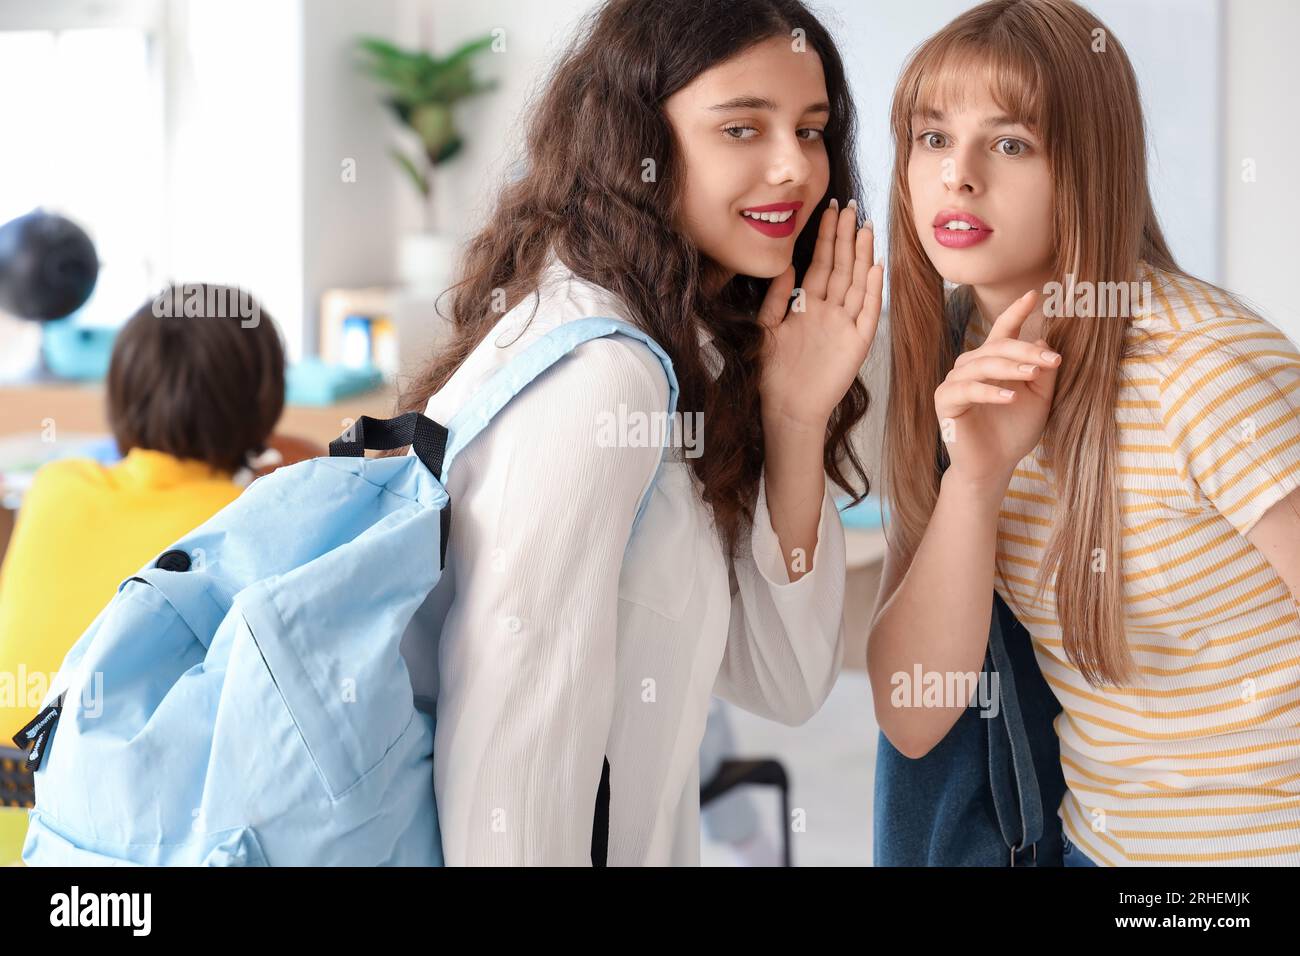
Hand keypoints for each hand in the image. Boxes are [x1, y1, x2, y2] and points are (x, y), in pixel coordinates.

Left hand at [757, 199, 883, 430]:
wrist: (786, 408)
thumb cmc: (773, 373)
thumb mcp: (766, 329)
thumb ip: (776, 298)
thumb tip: (785, 265)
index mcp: (808, 306)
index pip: (821, 263)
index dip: (826, 237)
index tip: (827, 209)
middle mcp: (830, 311)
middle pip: (842, 266)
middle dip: (846, 236)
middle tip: (851, 206)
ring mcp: (845, 325)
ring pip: (857, 283)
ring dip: (863, 255)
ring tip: (866, 227)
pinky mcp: (857, 343)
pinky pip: (868, 313)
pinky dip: (873, 291)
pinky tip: (876, 267)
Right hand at [934, 290, 1060, 487]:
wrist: (994, 466)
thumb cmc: (1014, 432)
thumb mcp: (1039, 399)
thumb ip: (1042, 372)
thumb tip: (1043, 340)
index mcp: (992, 363)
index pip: (1003, 332)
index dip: (1016, 312)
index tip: (1034, 295)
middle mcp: (970, 367)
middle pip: (996, 346)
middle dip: (1025, 350)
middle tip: (1051, 359)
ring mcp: (955, 383)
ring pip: (982, 364)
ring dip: (1010, 367)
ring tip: (1034, 374)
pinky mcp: (945, 401)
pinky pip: (967, 389)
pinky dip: (990, 391)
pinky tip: (1010, 397)